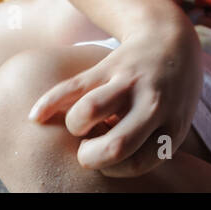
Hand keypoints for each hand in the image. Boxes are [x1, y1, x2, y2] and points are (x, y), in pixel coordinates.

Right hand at [29, 20, 203, 177]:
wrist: (170, 40)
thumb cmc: (169, 94)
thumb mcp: (175, 122)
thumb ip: (149, 145)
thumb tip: (106, 168)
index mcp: (171, 126)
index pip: (136, 164)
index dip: (113, 169)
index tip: (108, 161)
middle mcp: (152, 104)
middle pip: (115, 146)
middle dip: (90, 157)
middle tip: (86, 151)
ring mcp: (129, 82)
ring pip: (89, 110)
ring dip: (74, 125)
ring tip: (78, 127)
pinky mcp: (107, 65)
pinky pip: (73, 86)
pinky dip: (48, 103)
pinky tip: (36, 117)